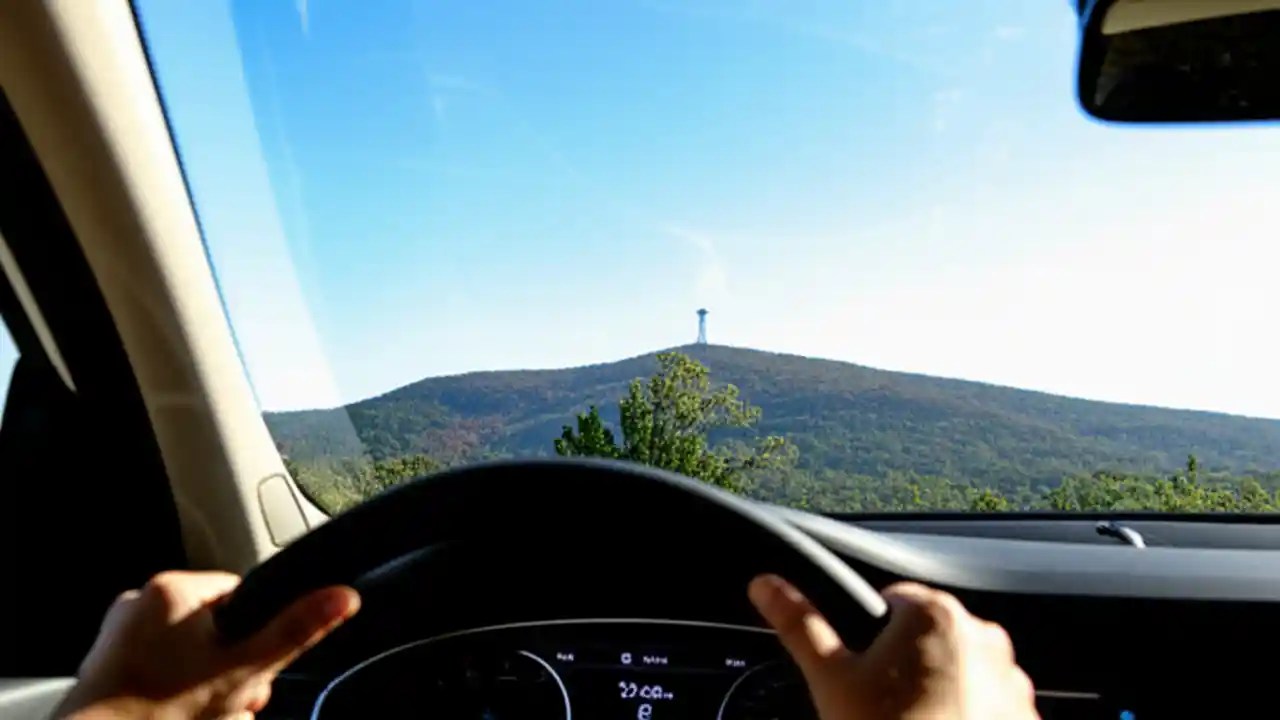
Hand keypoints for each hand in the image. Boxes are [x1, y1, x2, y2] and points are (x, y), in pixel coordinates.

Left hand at [56, 571, 359, 719]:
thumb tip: (344, 595)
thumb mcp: (241, 672)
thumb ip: (295, 631)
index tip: (253, 667)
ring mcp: (120, 637)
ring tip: (204, 715)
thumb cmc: (157, 713)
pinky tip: (181, 716)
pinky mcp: (109, 666)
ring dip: (208, 687)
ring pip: (191, 656)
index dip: (256, 636)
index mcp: (172, 589)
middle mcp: (140, 603)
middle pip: (217, 631)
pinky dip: (176, 694)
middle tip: (230, 701)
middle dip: (232, 670)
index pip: (241, 596)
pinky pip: (162, 670)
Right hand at [748, 575, 1038, 719]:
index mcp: (934, 613)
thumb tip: (764, 583)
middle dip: (908, 663)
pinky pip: (992, 707)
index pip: (893, 600)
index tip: (864, 670)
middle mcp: (984, 636)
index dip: (871, 634)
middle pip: (930, 637)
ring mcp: (1014, 680)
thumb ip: (800, 624)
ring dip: (943, 689)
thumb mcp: (831, 679)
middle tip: (883, 706)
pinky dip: (971, 717)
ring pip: (963, 672)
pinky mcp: (1027, 718)